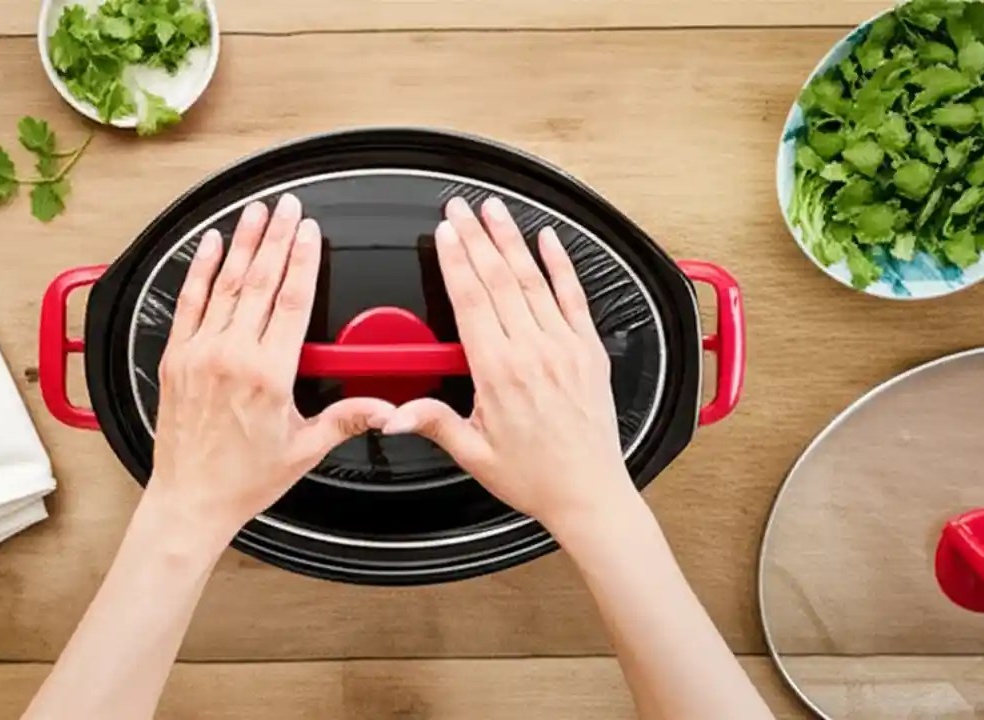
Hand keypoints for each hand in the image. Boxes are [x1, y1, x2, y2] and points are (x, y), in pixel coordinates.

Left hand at [148, 194, 395, 547]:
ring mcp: (199, 353)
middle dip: (275, 238)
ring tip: (254, 212)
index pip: (292, 301)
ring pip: (225, 285)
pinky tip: (209, 244)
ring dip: (242, 244)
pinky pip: (189, 303)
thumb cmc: (242, 479)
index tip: (309, 231)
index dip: (303, 260)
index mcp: (268, 374)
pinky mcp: (175, 358)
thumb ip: (347, 420)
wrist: (190, 499)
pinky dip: (199, 270)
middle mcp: (231, 356)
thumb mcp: (304, 450)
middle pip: (260, 282)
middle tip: (287, 205)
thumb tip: (386, 409)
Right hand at [382, 197, 635, 535]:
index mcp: (499, 373)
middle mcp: (534, 352)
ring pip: (534, 280)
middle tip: (461, 207)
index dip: (456, 261)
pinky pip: (574, 297)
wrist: (588, 493)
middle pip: (500, 280)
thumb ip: (433, 422)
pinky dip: (562, 265)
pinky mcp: (589, 350)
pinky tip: (549, 240)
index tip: (446, 232)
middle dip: (477, 237)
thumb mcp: (473, 453)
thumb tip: (394, 413)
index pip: (472, 301)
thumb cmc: (534, 476)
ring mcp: (565, 347)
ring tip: (495, 210)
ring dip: (512, 240)